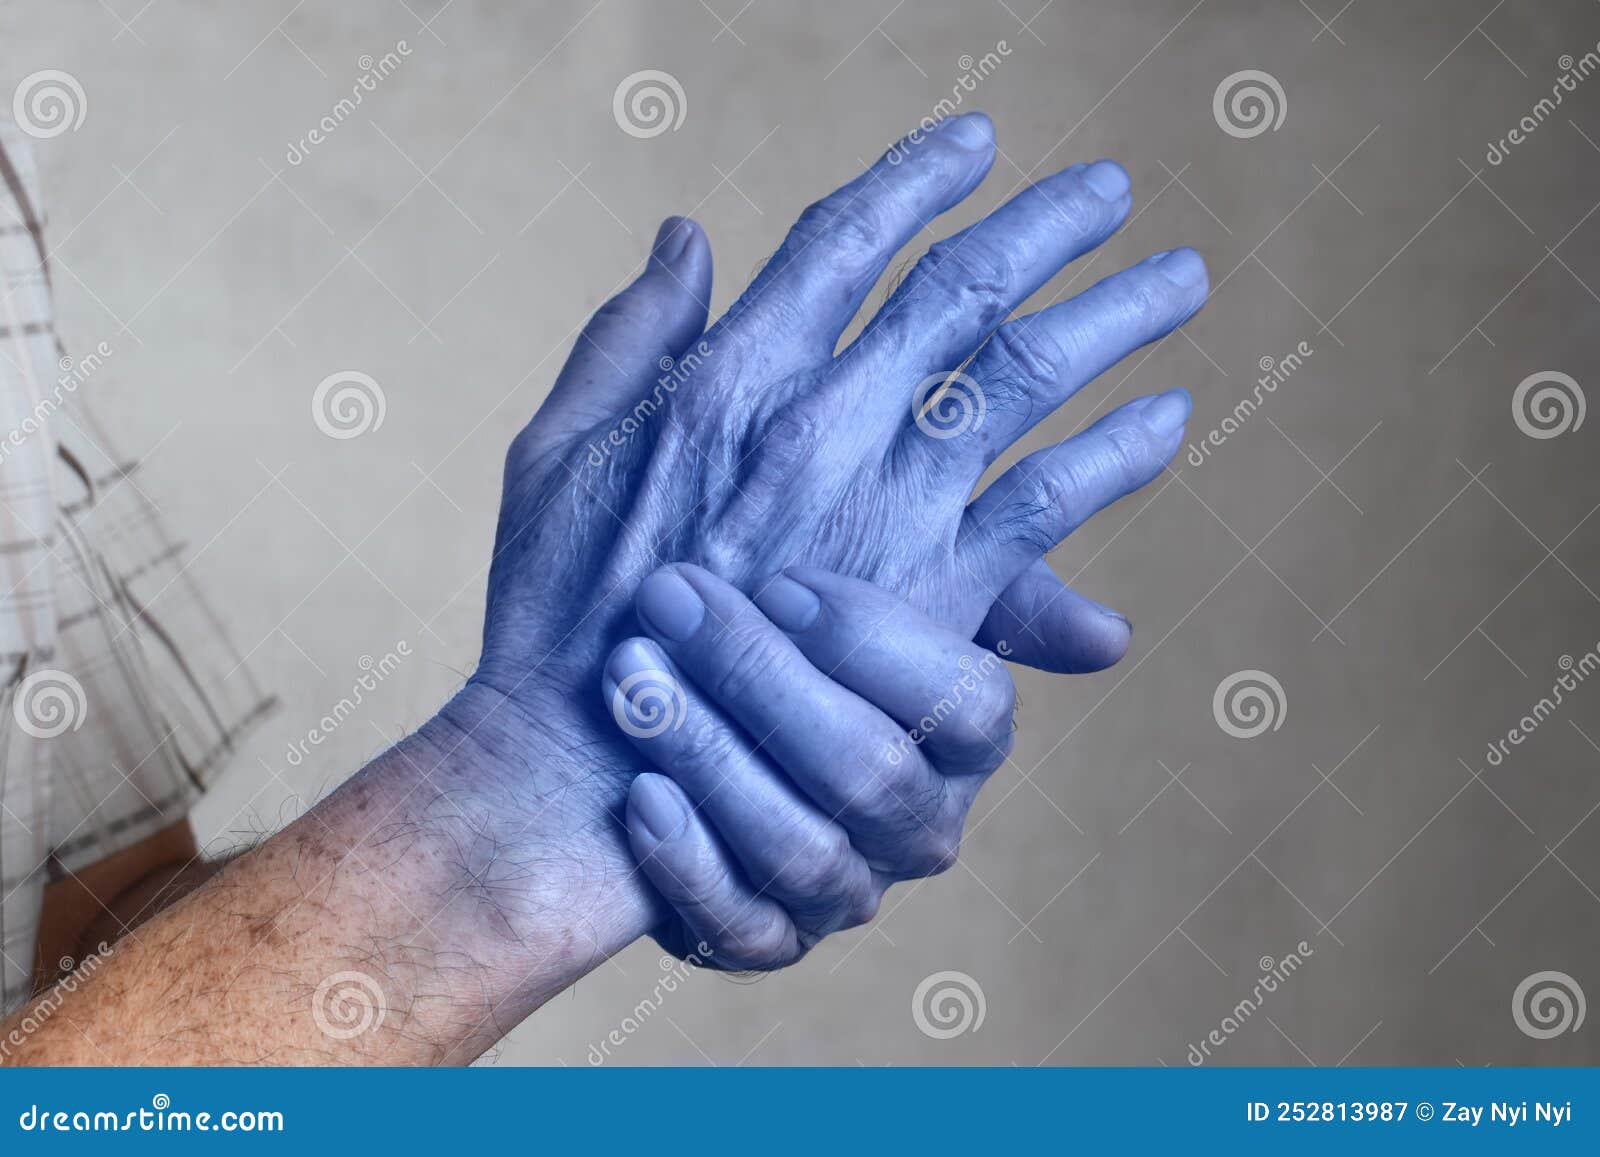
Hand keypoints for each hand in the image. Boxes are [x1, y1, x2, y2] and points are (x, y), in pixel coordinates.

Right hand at [441, 111, 1205, 961]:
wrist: (595, 758)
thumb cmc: (558, 609)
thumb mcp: (555, 449)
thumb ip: (626, 334)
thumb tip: (685, 234)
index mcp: (729, 376)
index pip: (845, 241)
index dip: (916, 179)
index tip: (972, 143)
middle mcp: (824, 422)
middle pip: (964, 288)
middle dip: (1047, 226)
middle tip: (1110, 191)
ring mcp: (887, 506)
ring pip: (1027, 374)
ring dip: (1112, 314)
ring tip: (1178, 278)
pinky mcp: (933, 596)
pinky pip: (1051, 500)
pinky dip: (1118, 452)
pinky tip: (1168, 417)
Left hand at [609, 564, 1015, 968]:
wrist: (692, 701)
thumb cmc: (797, 627)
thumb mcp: (899, 584)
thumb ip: (998, 582)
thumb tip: (1113, 637)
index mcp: (965, 736)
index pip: (963, 701)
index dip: (872, 640)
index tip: (783, 579)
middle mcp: (919, 824)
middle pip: (868, 770)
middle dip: (762, 680)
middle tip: (670, 599)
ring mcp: (844, 889)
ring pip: (800, 848)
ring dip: (710, 758)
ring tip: (631, 680)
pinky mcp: (766, 938)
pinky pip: (740, 928)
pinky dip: (688, 864)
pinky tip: (639, 796)